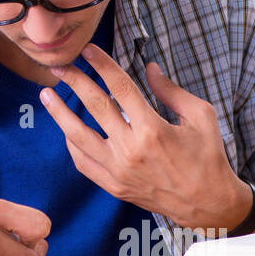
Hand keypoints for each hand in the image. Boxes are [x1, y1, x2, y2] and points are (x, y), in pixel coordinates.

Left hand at [40, 44, 250, 231]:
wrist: (208, 205)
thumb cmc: (208, 157)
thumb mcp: (201, 116)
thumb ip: (171, 91)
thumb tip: (150, 68)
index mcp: (153, 129)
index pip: (120, 87)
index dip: (102, 65)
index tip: (88, 50)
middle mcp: (131, 149)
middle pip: (95, 106)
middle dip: (74, 81)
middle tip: (60, 66)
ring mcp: (119, 170)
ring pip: (78, 136)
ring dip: (59, 113)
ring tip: (46, 95)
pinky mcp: (113, 186)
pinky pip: (83, 163)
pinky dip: (71, 144)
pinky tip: (66, 130)